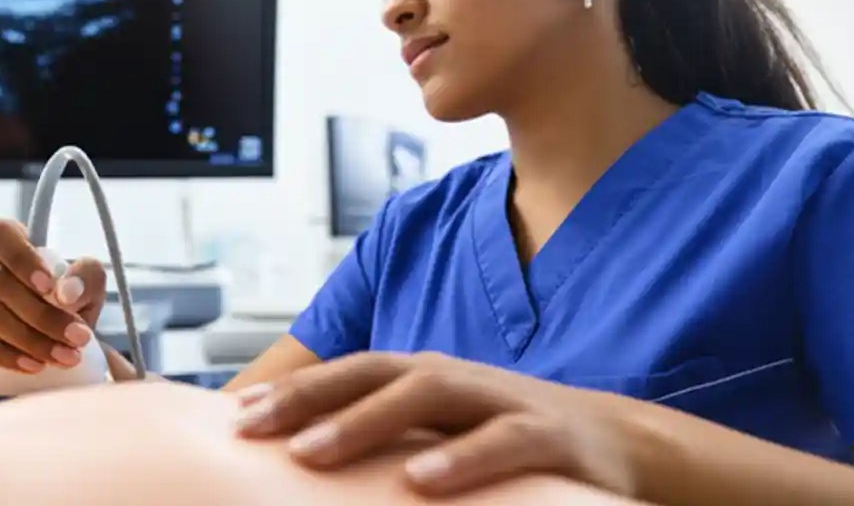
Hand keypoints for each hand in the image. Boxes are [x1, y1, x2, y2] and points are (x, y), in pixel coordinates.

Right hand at [0, 218, 106, 373]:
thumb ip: (85, 278)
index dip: (21, 258)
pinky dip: (4, 354)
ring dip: (28, 337)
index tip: (50, 286)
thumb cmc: (68, 299)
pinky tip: (34, 364)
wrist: (55, 336)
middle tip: (77, 336)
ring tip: (64, 356)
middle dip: (40, 313)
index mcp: (6, 239)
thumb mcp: (87, 284)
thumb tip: (67, 293)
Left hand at [231, 351, 641, 498]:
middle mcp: (454, 377)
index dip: (295, 390)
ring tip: (312, 453)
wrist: (617, 440)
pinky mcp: (546, 433)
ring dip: (366, 421)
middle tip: (254, 431)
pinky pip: (500, 441)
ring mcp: (499, 399)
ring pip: (427, 395)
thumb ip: (388, 439)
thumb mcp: (443, 432)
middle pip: (372, 372)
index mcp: (423, 376)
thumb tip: (312, 463)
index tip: (236, 417)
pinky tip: (419, 481)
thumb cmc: (508, 438)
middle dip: (311, 398)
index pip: (348, 373)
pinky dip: (459, 458)